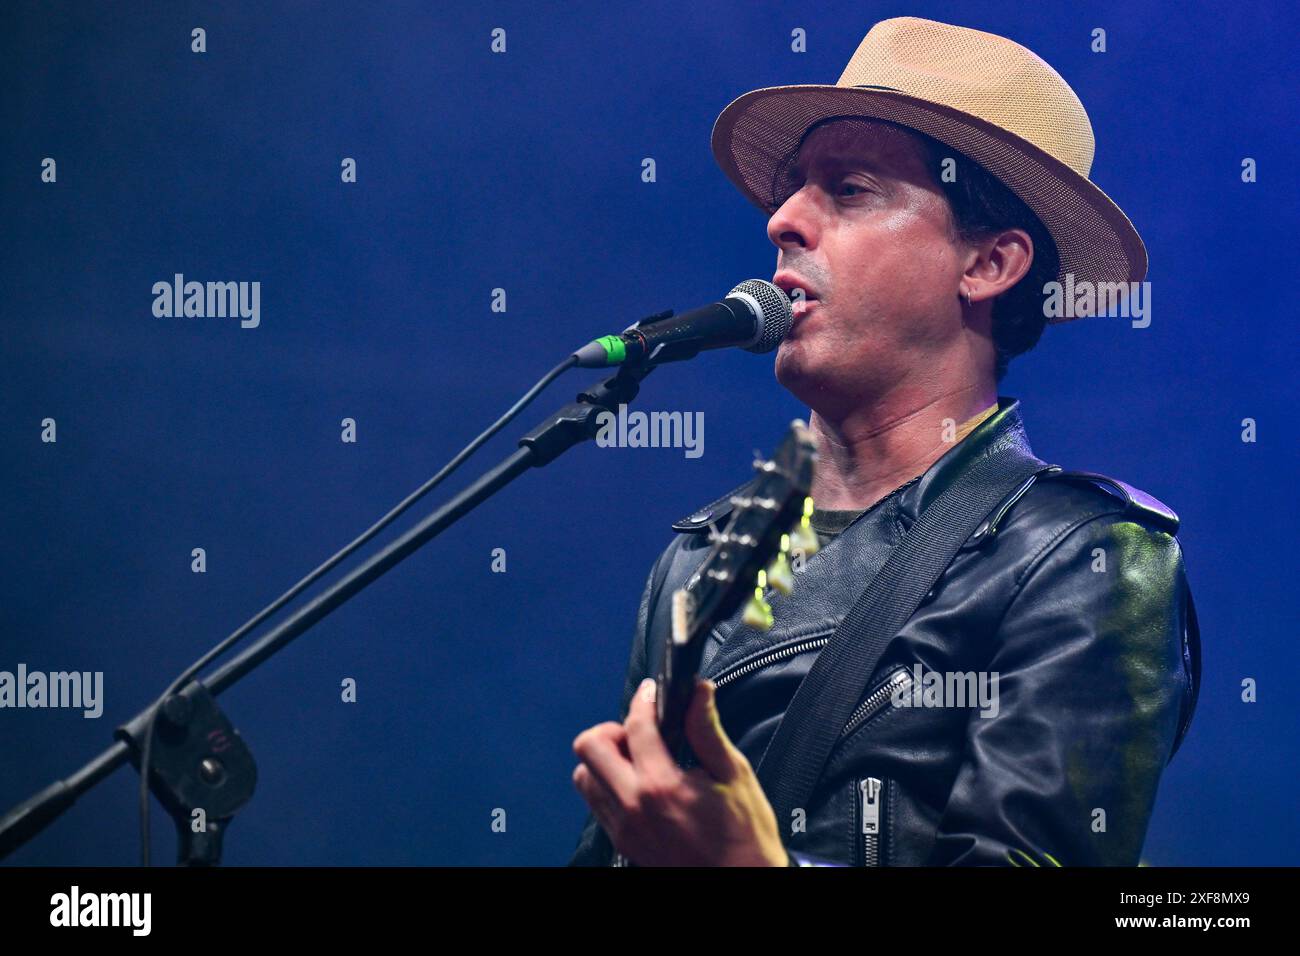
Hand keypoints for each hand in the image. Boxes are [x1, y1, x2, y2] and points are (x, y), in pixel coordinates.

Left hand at [572, 676, 788, 865]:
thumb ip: (707, 730)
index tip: (653, 692)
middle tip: (641, 731)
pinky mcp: (623, 842)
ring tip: (639, 758)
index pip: (636, 726)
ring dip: (605, 759)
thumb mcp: (734, 775)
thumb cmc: (744, 836)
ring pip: (585, 776)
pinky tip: (639, 783)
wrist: (742, 882)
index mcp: (662, 786)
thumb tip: (699, 691)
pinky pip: (597, 802)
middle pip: (589, 747)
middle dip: (612, 729)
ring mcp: (624, 828)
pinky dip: (609, 784)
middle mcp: (633, 808)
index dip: (644, 700)